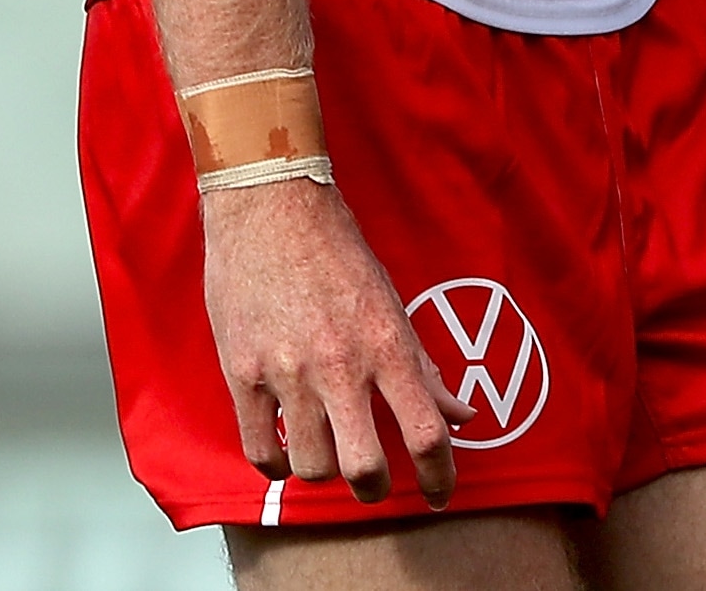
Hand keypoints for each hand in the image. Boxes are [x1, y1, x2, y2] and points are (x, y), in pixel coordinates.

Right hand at [202, 175, 457, 506]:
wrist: (271, 208)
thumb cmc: (337, 251)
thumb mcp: (392, 304)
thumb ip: (424, 366)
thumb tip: (463, 413)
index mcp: (387, 345)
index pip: (427, 430)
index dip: (440, 476)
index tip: (439, 496)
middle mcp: (340, 365)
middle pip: (364, 465)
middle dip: (374, 488)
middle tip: (374, 481)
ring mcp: (288, 372)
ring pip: (310, 465)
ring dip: (322, 470)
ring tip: (327, 450)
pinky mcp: (242, 374)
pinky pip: (259, 449)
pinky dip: (274, 464)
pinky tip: (284, 450)